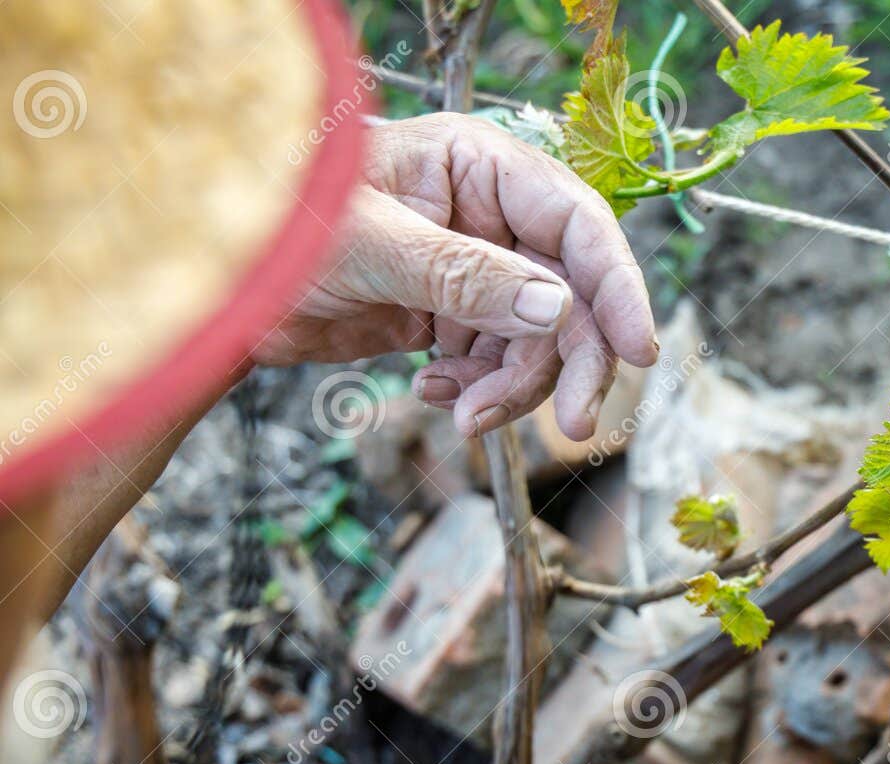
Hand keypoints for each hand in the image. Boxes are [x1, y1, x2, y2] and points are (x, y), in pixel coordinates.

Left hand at [252, 113, 657, 440]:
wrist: (209, 284)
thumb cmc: (273, 223)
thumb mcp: (370, 246)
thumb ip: (466, 277)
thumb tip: (556, 312)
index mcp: (482, 167)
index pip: (580, 226)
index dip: (617, 288)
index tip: (637, 351)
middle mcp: (492, 217)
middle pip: (572, 297)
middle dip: (569, 363)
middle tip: (571, 427)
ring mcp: (475, 270)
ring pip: (538, 343)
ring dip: (512, 388)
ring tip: (462, 415)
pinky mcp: (452, 318)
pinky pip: (496, 365)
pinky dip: (478, 393)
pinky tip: (434, 396)